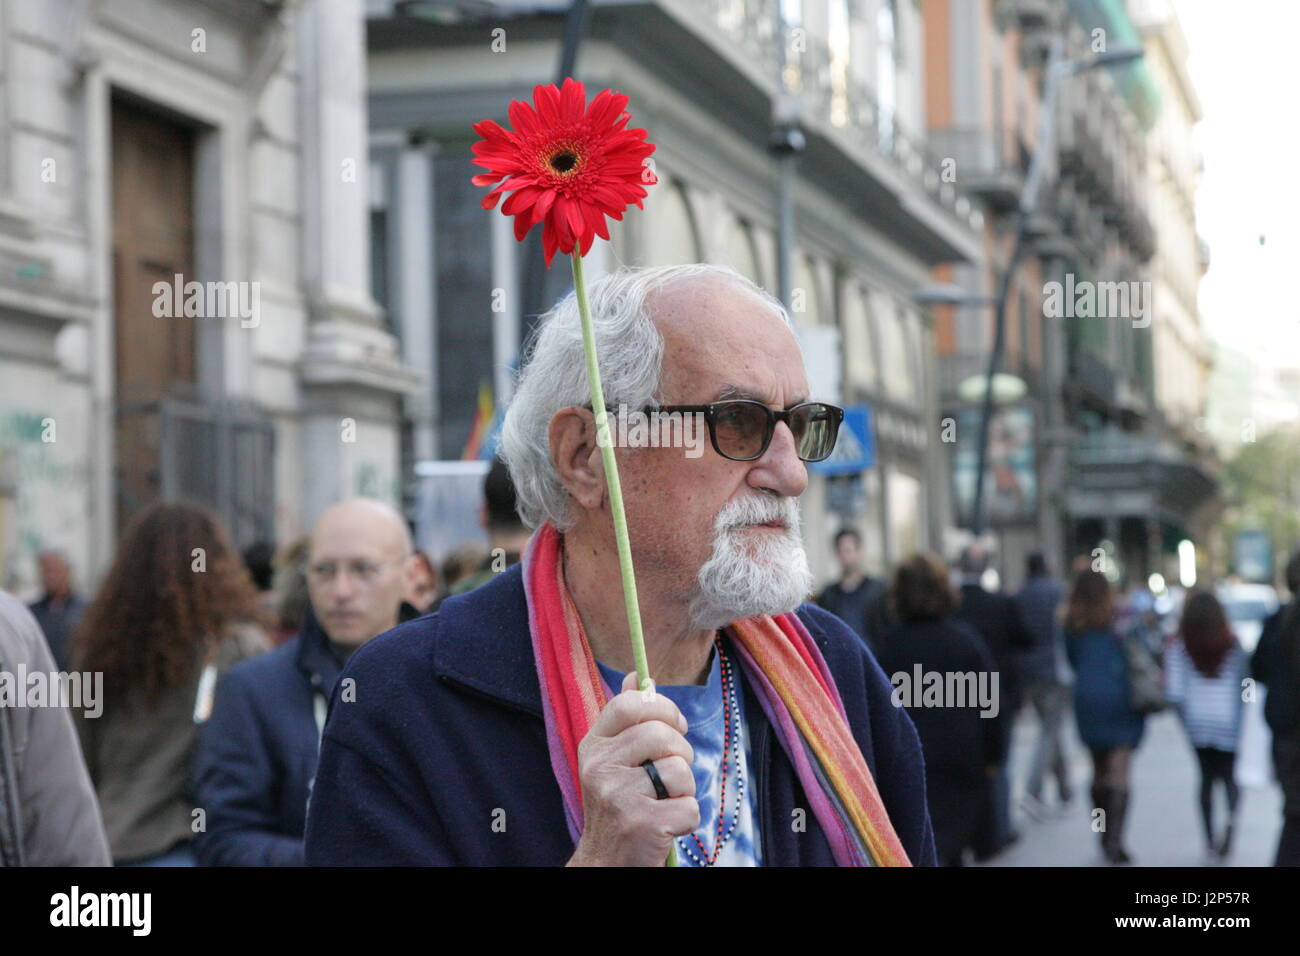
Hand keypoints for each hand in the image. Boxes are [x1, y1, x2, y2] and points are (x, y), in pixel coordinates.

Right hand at [566, 671, 698, 865]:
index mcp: (594, 745)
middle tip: (672, 774)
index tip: (675, 726)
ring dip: (685, 789)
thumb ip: (626, 719)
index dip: (662, 709)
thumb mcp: (611, 759)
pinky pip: (690, 806)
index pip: (629, 704)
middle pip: (661, 734)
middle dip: (680, 753)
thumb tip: (638, 675)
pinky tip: (667, 825)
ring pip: (679, 770)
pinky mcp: (642, 824)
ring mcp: (619, 796)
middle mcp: (600, 767)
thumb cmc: (618, 806)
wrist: (606, 863)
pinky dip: (688, 818)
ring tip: (666, 801)